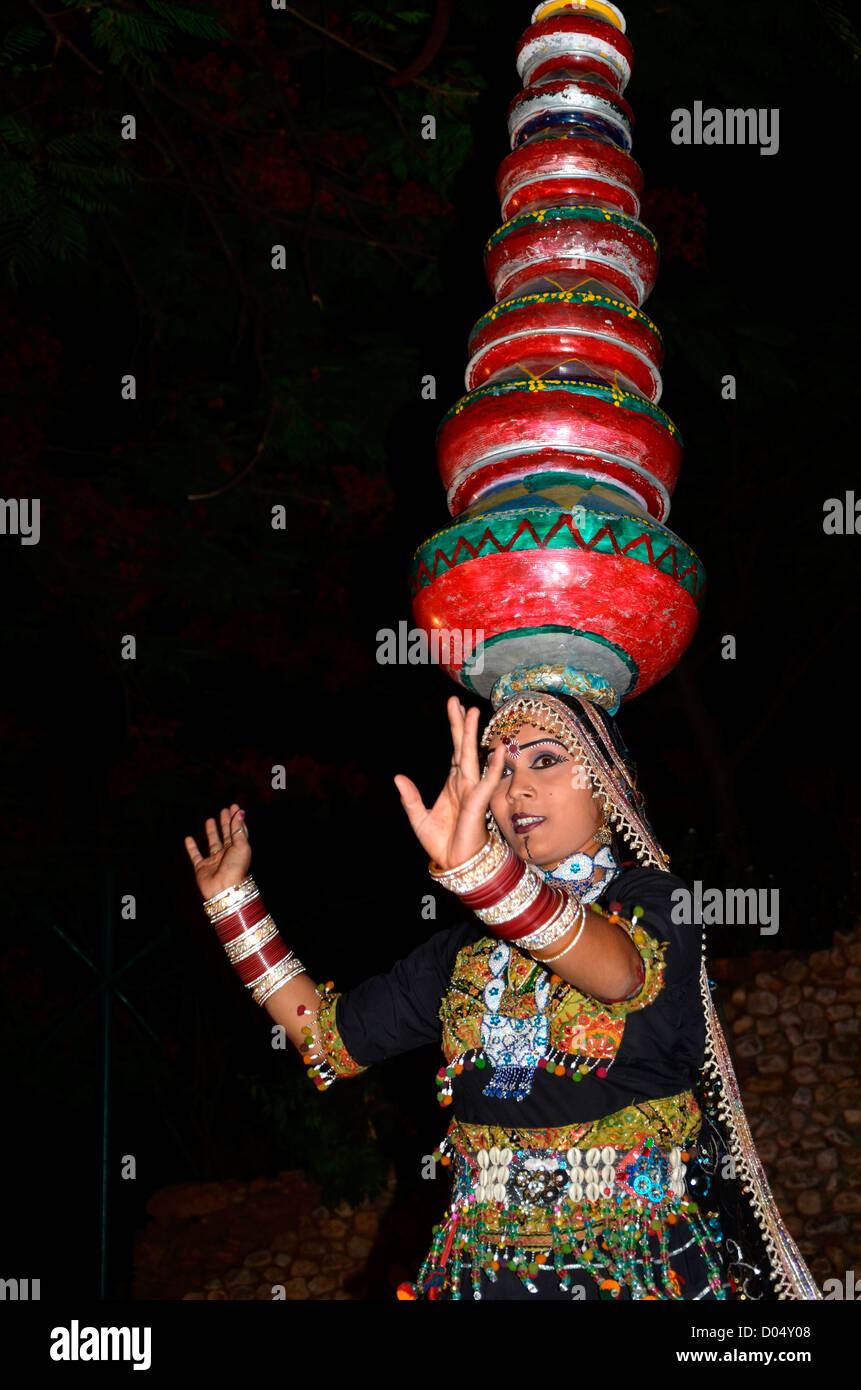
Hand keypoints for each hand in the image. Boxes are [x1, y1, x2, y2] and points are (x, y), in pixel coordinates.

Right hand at [184, 803, 251, 901]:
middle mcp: (227, 854)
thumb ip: (238, 829)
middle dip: (225, 823)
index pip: (238, 831)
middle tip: (224, 810)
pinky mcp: (202, 868)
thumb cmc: (235, 867)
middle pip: (227, 835)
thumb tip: (241, 812)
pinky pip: (195, 856)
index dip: (237, 819)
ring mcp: (214, 861)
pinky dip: (191, 848)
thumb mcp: (241, 846)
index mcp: (239, 849)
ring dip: (211, 832)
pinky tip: (188, 838)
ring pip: (212, 843)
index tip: (234, 806)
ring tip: (210, 819)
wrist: (224, 889)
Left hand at [394, 697, 505, 871]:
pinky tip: (497, 751)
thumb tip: (398, 777)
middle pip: (463, 747)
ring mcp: (472, 791)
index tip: (453, 706)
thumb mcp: (419, 818)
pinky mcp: (477, 803)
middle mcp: (464, 783)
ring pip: (472, 757)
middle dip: (461, 724)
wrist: (453, 863)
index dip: (454, 728)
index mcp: (452, 783)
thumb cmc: (441, 842)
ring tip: (473, 714)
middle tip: (459, 702)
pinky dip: (492, 767)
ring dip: (472, 736)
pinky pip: (486, 782)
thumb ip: (410, 797)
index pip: (454, 750)